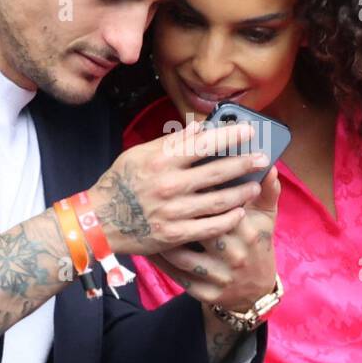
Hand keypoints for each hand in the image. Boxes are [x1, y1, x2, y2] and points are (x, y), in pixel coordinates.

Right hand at [89, 120, 269, 255]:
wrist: (98, 221)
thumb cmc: (120, 183)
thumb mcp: (138, 155)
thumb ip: (170, 142)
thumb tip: (199, 127)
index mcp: (160, 160)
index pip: (203, 143)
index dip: (230, 136)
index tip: (249, 130)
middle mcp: (169, 184)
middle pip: (217, 172)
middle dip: (245, 164)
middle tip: (263, 159)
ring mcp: (173, 212)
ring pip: (218, 201)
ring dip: (241, 193)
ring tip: (254, 187)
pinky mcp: (174, 235)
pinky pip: (210, 227)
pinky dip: (228, 219)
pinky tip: (239, 213)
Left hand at [147, 166, 280, 309]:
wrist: (256, 291)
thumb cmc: (256, 244)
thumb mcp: (266, 219)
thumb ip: (268, 191)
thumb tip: (271, 166)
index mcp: (247, 231)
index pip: (220, 205)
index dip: (199, 189)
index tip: (180, 175)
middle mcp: (233, 255)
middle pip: (198, 228)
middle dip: (175, 213)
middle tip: (153, 195)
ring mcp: (219, 276)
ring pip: (182, 255)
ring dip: (161, 239)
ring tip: (144, 222)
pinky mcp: (206, 293)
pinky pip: (177, 275)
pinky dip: (161, 261)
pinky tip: (149, 247)